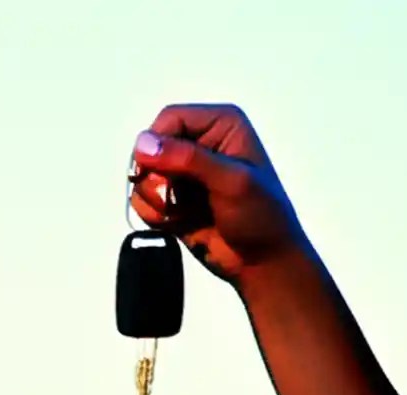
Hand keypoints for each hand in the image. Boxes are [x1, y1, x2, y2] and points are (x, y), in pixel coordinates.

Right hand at [129, 104, 312, 287]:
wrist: (264, 263)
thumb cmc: (260, 217)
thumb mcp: (232, 182)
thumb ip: (189, 159)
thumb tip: (144, 144)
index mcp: (221, 124)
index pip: (169, 119)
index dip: (160, 145)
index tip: (165, 173)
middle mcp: (200, 142)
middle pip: (149, 147)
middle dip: (157, 177)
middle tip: (178, 199)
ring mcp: (184, 173)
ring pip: (142, 175)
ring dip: (157, 198)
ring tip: (185, 214)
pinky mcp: (173, 199)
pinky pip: (142, 199)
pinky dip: (155, 214)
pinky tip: (180, 223)